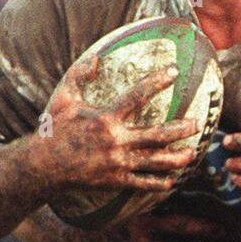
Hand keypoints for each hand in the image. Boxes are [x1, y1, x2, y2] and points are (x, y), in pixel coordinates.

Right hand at [28, 60, 199, 193]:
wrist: (42, 166)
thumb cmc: (54, 130)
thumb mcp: (63, 98)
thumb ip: (79, 74)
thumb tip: (98, 58)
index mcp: (105, 118)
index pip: (138, 96)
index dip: (157, 82)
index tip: (174, 72)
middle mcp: (115, 141)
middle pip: (157, 134)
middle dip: (180, 129)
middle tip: (197, 123)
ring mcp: (117, 162)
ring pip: (155, 161)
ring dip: (177, 158)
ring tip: (193, 153)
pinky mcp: (115, 180)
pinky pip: (143, 182)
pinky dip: (160, 182)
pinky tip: (173, 180)